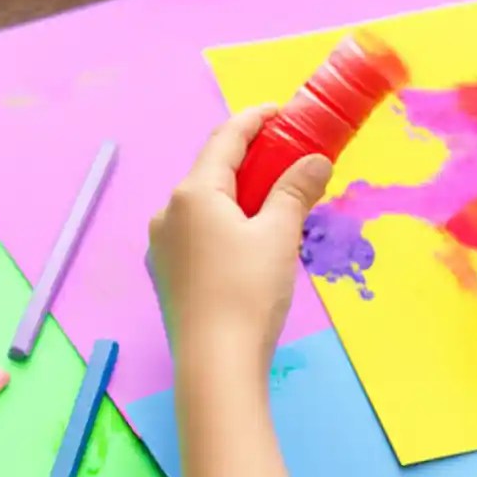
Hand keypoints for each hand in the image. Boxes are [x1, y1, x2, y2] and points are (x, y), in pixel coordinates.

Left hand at [149, 105, 332, 371]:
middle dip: (250, 160)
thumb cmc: (248, 293)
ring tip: (274, 203)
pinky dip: (225, 224)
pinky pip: (198, 234)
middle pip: (212, 171)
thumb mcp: (280, 235)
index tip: (281, 111)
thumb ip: (296, 190)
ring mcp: (162, 246)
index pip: (225, 139)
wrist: (215, 365)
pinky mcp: (166, 276)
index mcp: (193, 193)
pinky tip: (249, 242)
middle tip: (287, 157)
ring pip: (204, 205)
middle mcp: (168, 212)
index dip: (255, 120)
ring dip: (238, 195)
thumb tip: (315, 160)